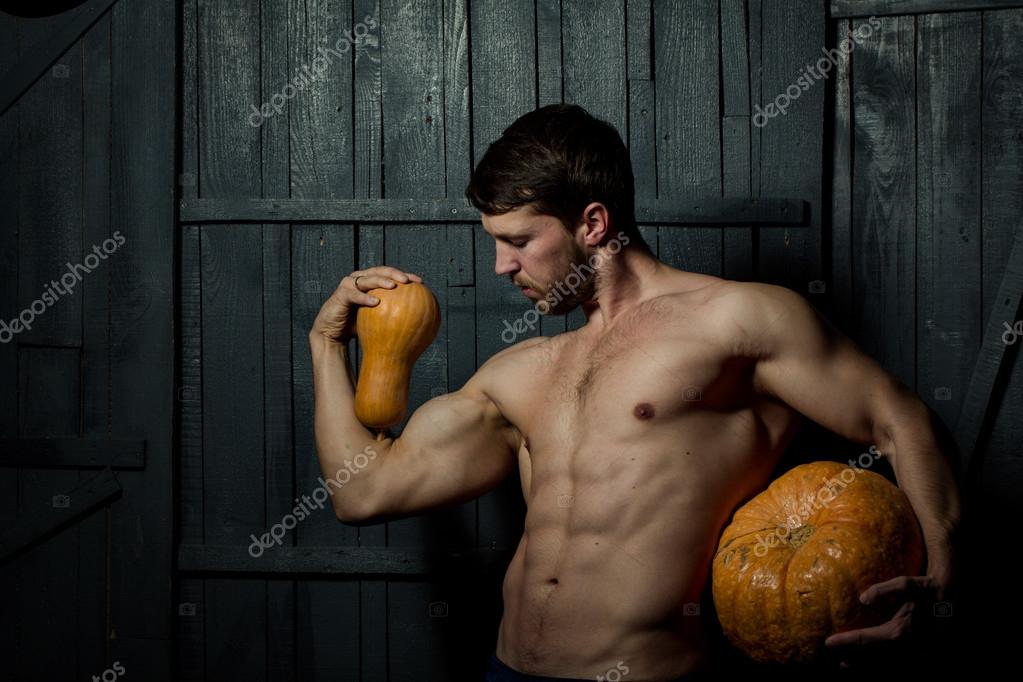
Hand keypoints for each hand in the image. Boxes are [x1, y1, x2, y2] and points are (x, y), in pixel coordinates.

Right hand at [310, 266, 422, 343]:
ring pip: (367, 278)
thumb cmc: (358, 327)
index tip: (420, 282)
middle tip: (407, 280)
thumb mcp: (378, 320)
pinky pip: (353, 294)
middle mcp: (360, 279)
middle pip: (380, 271)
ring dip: (381, 281)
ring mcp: (349, 285)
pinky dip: (364, 297)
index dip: (405, 275)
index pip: (390, 275)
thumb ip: (393, 315)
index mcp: (370, 282)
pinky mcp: (340, 294)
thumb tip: (421, 320)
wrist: (333, 334)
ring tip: (393, 286)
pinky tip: (376, 302)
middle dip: (394, 273)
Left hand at [824, 575, 947, 668]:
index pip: (866, 640)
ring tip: (848, 667)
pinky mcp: (925, 658)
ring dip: (868, 668)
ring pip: (888, 668)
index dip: (846, 642)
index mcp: (900, 632)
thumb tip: (862, 599)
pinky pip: (902, 669)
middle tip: (838, 661)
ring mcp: (917, 656)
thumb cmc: (929, 590)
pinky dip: (886, 672)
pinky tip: (875, 671)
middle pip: (874, 658)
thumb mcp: (908, 584)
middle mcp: (907, 649)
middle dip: (855, 659)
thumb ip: (884, 590)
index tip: (828, 642)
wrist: (958, 600)